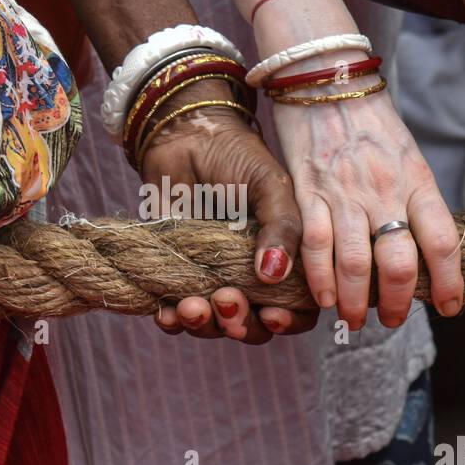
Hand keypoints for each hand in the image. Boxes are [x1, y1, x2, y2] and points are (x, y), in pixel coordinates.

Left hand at [139, 77, 313, 343]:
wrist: (186, 137)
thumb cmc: (237, 158)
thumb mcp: (271, 187)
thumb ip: (283, 228)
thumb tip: (273, 274)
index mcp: (283, 262)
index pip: (296, 309)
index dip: (288, 321)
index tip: (274, 314)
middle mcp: (250, 279)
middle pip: (254, 327)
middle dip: (241, 324)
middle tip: (228, 299)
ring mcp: (211, 280)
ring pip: (214, 327)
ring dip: (206, 326)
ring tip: (194, 306)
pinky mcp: (174, 276)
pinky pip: (174, 314)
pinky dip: (172, 321)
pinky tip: (168, 313)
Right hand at [272, 77, 463, 330]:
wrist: (325, 77)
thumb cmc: (369, 120)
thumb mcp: (406, 155)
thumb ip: (414, 199)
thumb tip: (423, 250)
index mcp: (416, 179)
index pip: (442, 241)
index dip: (449, 281)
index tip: (448, 307)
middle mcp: (384, 189)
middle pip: (398, 262)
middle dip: (396, 302)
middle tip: (391, 319)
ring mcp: (344, 190)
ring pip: (354, 263)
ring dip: (356, 301)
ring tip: (356, 318)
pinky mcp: (307, 190)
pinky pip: (315, 245)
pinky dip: (319, 280)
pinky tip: (324, 299)